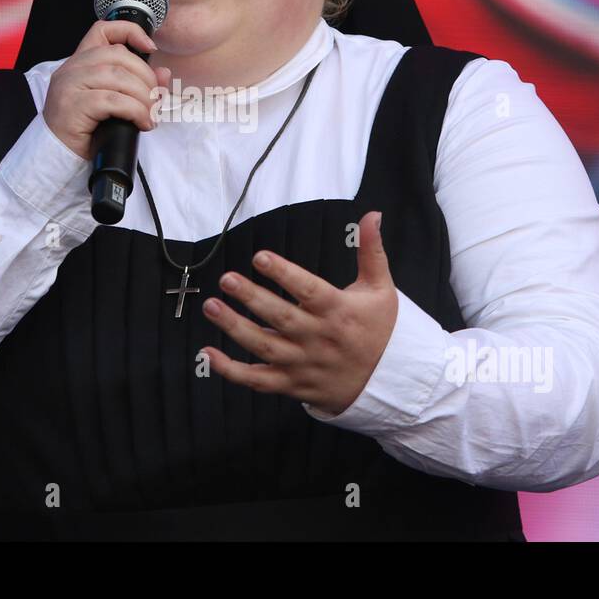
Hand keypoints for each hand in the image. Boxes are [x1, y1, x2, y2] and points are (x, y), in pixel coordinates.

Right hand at [42, 20, 172, 159]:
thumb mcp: (112, 103)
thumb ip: (136, 84)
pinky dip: (135, 111)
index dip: (129, 32)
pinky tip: (142, 122)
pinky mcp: (73, 106)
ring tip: (150, 114)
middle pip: (118, 55)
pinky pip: (113, 101)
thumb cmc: (84, 130)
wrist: (57, 156)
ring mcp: (69, 85)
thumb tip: (163, 74)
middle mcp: (71, 69)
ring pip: (118, 77)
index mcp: (79, 63)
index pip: (102, 30)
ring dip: (143, 96)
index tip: (150, 48)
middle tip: (155, 99)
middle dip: (146, 76)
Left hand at [200, 210, 398, 416]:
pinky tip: (208, 353)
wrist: (390, 383)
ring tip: (211, 306)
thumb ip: (372, 251)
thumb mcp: (381, 289)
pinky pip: (258, 380)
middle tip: (226, 279)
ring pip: (264, 347)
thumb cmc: (381, 330)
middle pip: (280, 317)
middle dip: (251, 298)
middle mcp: (318, 338)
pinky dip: (231, 371)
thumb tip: (372, 215)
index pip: (308, 290)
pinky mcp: (292, 383)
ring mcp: (303, 363)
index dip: (284, 274)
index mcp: (338, 311)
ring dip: (234, 328)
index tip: (260, 257)